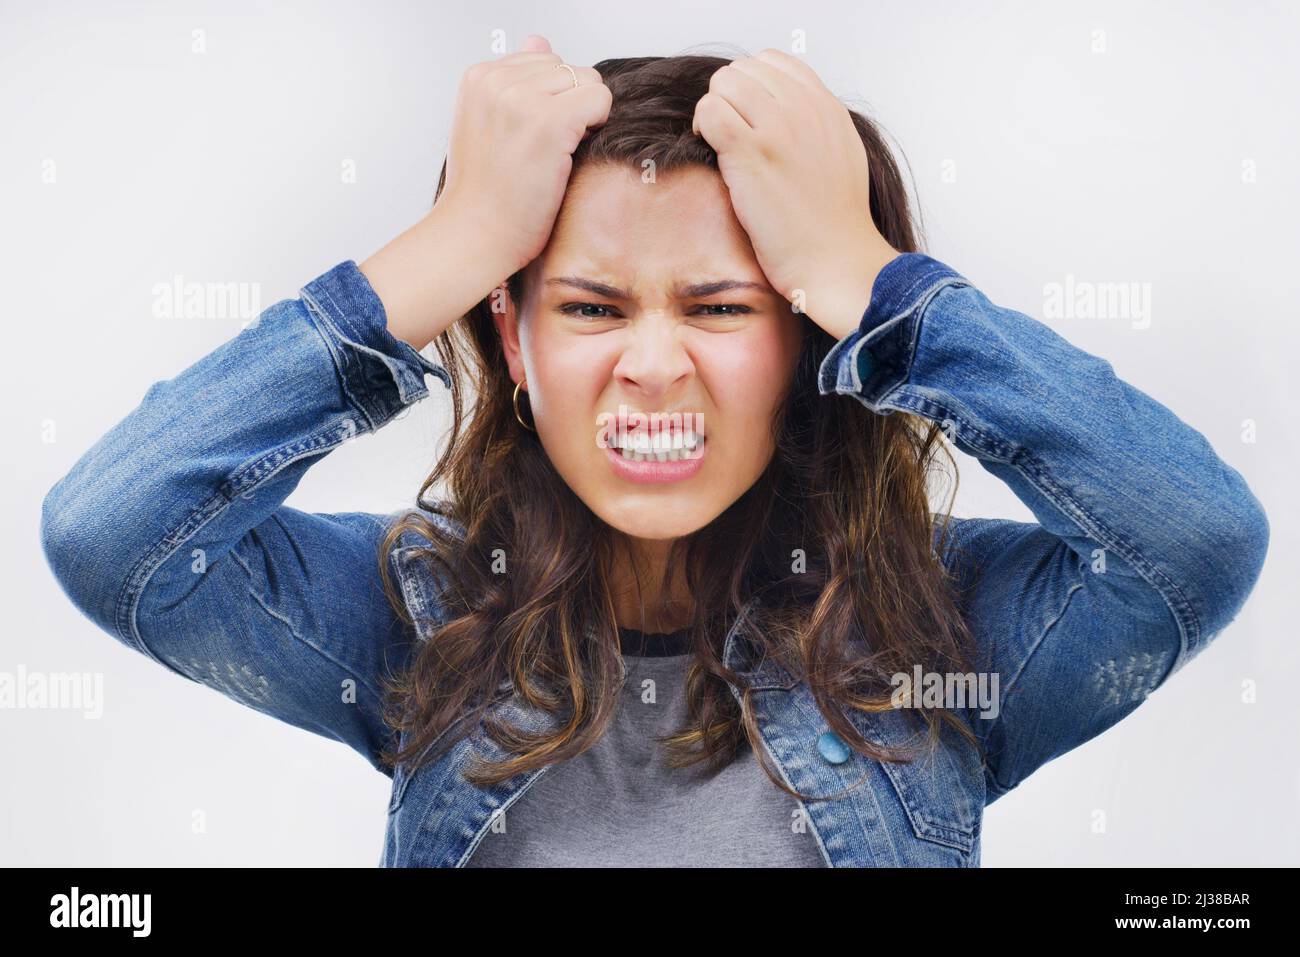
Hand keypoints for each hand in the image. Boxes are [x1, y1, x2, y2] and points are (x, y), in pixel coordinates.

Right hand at [361, 35, 611, 348]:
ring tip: (553, 153)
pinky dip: (596, 125)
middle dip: (569, 104)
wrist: (475, 234)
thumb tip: (539, 38)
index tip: (530, 135)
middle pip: (569, 68)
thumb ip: (516, 78)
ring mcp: (522, 98)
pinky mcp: (549, 121)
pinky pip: (600, 100)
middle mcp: (498, 79)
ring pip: (588, 81)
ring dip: (584, 117)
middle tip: (544, 149)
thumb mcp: (488, 122)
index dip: (550, 99)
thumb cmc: (485, 193)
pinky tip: (569, 153)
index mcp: (480, 75)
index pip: (544, 59)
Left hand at [691, 49, 899, 340]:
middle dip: (727, 100)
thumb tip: (783, 111)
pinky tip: (715, 155)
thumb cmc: (834, 223)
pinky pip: (709, 111)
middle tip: (728, 136)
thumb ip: (815, 124)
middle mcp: (804, 108)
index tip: (747, 119)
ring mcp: (779, 128)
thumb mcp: (840, 154)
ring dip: (712, 112)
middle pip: (742, 70)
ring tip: (720, 146)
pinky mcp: (753, 152)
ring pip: (723, 84)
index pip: (773, 61)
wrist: (836, 259)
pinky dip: (702, 128)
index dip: (750, 86)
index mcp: (826, 106)